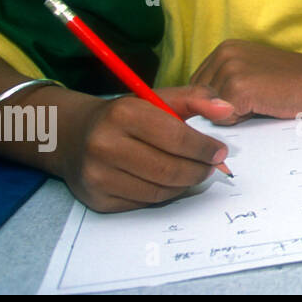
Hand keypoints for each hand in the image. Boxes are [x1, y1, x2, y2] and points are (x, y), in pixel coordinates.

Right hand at [56, 85, 235, 211]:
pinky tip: (168, 182)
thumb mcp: (157, 98)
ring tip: (192, 172)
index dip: (205, 148)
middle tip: (211, 166)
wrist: (74, 136)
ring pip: (159, 190)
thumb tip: (227, 109)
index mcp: (123, 114)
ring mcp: (98, 175)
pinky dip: (164, 194)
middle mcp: (105, 145)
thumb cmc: (125, 116)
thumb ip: (196, 98)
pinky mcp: (97, 199)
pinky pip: (144, 203)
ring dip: (184, 184)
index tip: (220, 152)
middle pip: (170, 169)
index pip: (177, 138)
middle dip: (199, 170)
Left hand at [190, 39, 301, 123]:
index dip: (217, 99)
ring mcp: (230, 70)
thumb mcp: (250, 72)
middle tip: (256, 97)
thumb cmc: (288, 82)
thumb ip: (221, 83)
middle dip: (222, 106)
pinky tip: (262, 105)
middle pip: (199, 98)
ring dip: (232, 114)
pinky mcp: (238, 88)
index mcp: (224, 48)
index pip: (197, 86)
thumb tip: (193, 107)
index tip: (245, 94)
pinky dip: (241, 120)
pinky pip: (223, 118)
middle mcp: (223, 54)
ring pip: (210, 109)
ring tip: (260, 100)